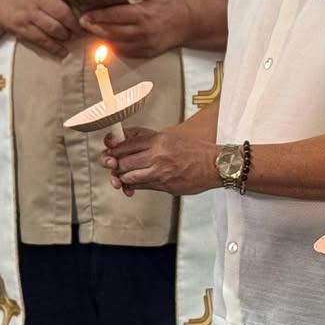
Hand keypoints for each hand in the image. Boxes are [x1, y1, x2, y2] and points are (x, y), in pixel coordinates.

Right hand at [1, 0, 79, 58]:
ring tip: (70, 36)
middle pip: (62, 13)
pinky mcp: (23, 29)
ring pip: (54, 28)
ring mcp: (28, 14)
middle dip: (75, 24)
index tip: (88, 11)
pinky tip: (63, 51)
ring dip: (66, 35)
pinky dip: (55, 48)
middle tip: (80, 28)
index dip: (80, 3)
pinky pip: (42, 40)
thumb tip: (85, 0)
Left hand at [84, 0, 189, 59]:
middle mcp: (143, 32)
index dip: (98, 16)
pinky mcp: (146, 53)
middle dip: (95, 28)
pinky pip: (125, 52)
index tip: (85, 15)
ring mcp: (145, 44)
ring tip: (90, 30)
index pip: (115, 15)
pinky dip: (113, 46)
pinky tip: (104, 40)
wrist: (187, 22)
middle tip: (82, 23)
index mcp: (144, 14)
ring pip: (116, 44)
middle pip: (112, 32)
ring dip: (101, 38)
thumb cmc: (168, 4)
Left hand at [101, 126, 215, 197]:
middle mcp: (157, 155)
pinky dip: (133, 186)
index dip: (113, 150)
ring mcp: (161, 172)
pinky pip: (143, 187)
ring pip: (130, 176)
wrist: (215, 164)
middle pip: (124, 161)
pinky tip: (131, 186)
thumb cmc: (196, 150)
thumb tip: (129, 143)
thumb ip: (150, 140)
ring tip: (120, 177)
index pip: (126, 144)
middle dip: (114, 165)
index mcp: (158, 140)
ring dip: (121, 178)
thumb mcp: (171, 137)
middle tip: (111, 166)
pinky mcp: (165, 186)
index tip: (108, 152)